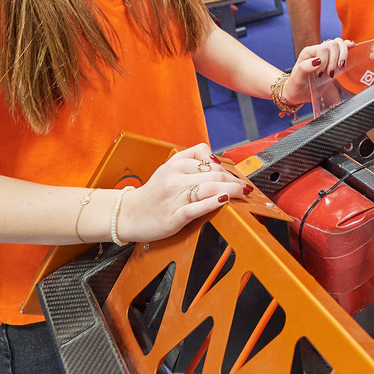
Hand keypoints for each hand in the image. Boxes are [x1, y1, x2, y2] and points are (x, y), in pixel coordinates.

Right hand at [116, 143, 248, 242]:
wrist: (128, 214)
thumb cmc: (152, 193)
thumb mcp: (168, 167)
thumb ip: (190, 157)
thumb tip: (215, 157)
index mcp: (175, 165)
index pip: (210, 162)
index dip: (228, 170)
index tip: (237, 178)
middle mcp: (174, 179)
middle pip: (214, 175)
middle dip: (235, 181)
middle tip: (246, 187)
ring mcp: (173, 198)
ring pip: (208, 189)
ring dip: (231, 190)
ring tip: (242, 193)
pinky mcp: (173, 216)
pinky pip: (196, 207)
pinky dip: (213, 203)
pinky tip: (224, 201)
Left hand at [283, 37, 353, 105]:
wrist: (299, 92)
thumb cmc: (296, 86)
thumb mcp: (297, 79)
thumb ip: (304, 69)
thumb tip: (317, 61)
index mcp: (309, 52)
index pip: (323, 48)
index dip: (325, 61)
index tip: (320, 75)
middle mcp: (318, 51)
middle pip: (333, 44)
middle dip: (334, 60)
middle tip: (329, 74)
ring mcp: (326, 55)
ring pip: (339, 44)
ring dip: (343, 56)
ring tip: (339, 67)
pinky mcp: (333, 60)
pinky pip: (342, 48)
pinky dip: (347, 47)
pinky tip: (351, 46)